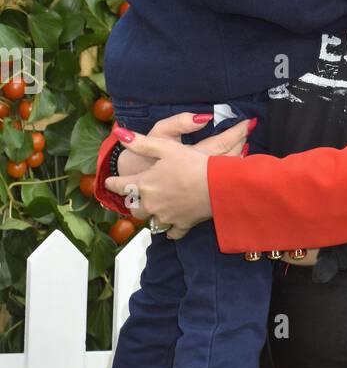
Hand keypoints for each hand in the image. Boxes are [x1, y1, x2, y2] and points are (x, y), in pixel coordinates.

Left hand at [105, 120, 251, 240]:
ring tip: (155, 211)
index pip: (120, 186)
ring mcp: (166, 216)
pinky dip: (171, 230)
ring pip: (152, 223)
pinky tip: (171, 227)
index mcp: (144, 184)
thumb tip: (119, 134)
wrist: (217, 185)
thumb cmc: (192, 163)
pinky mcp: (182, 225)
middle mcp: (151, 204)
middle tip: (136, 199)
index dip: (112, 183)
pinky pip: (172, 233)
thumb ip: (140, 143)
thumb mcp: (165, 147)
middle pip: (134, 210)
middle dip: (133, 204)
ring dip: (151, 217)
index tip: (108, 182)